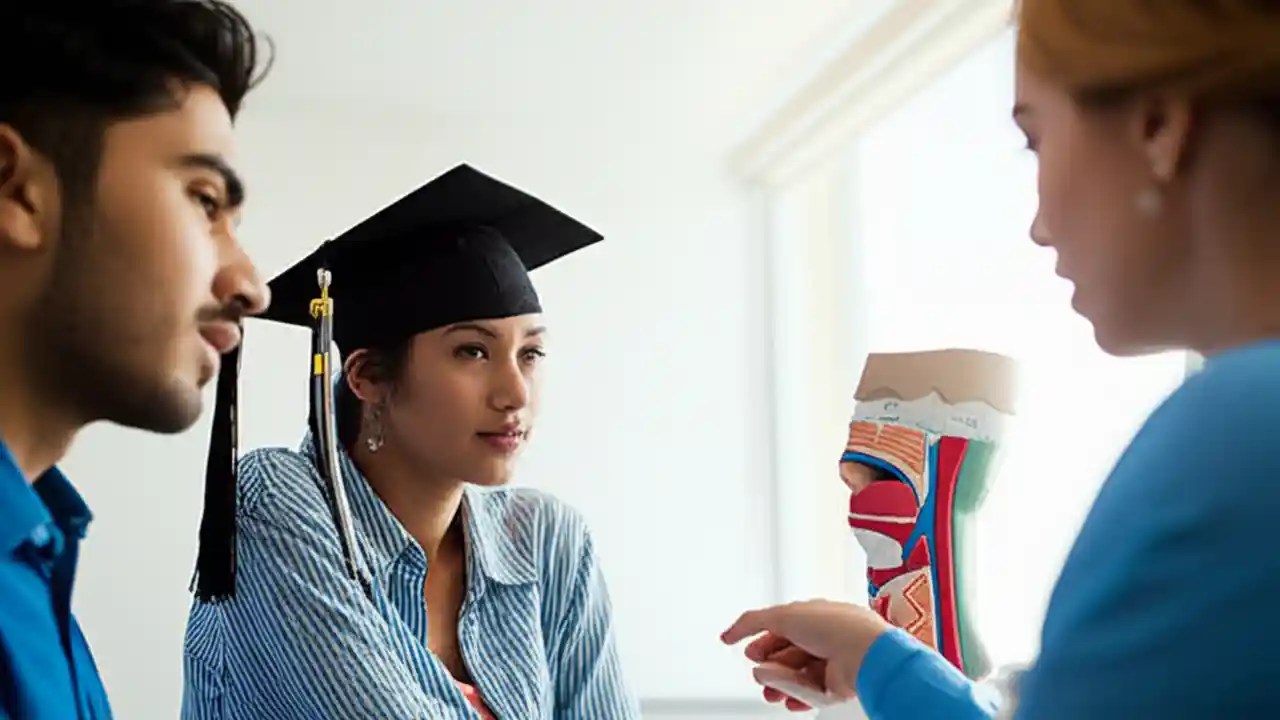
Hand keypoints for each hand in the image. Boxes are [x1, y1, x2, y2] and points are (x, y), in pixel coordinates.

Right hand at [721, 599, 891, 708]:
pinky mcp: (837, 686)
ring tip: (768, 688)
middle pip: (787, 656)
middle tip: (758, 670)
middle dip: (769, 666)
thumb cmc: (834, 625)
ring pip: (796, 676)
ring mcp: (831, 663)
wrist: (865, 653)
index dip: (762, 640)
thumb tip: (730, 634)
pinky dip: (796, 696)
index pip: (783, 628)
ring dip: (779, 683)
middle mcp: (825, 639)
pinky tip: (786, 697)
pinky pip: (810, 693)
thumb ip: (752, 622)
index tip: (747, 649)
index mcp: (815, 616)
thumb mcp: (783, 615)